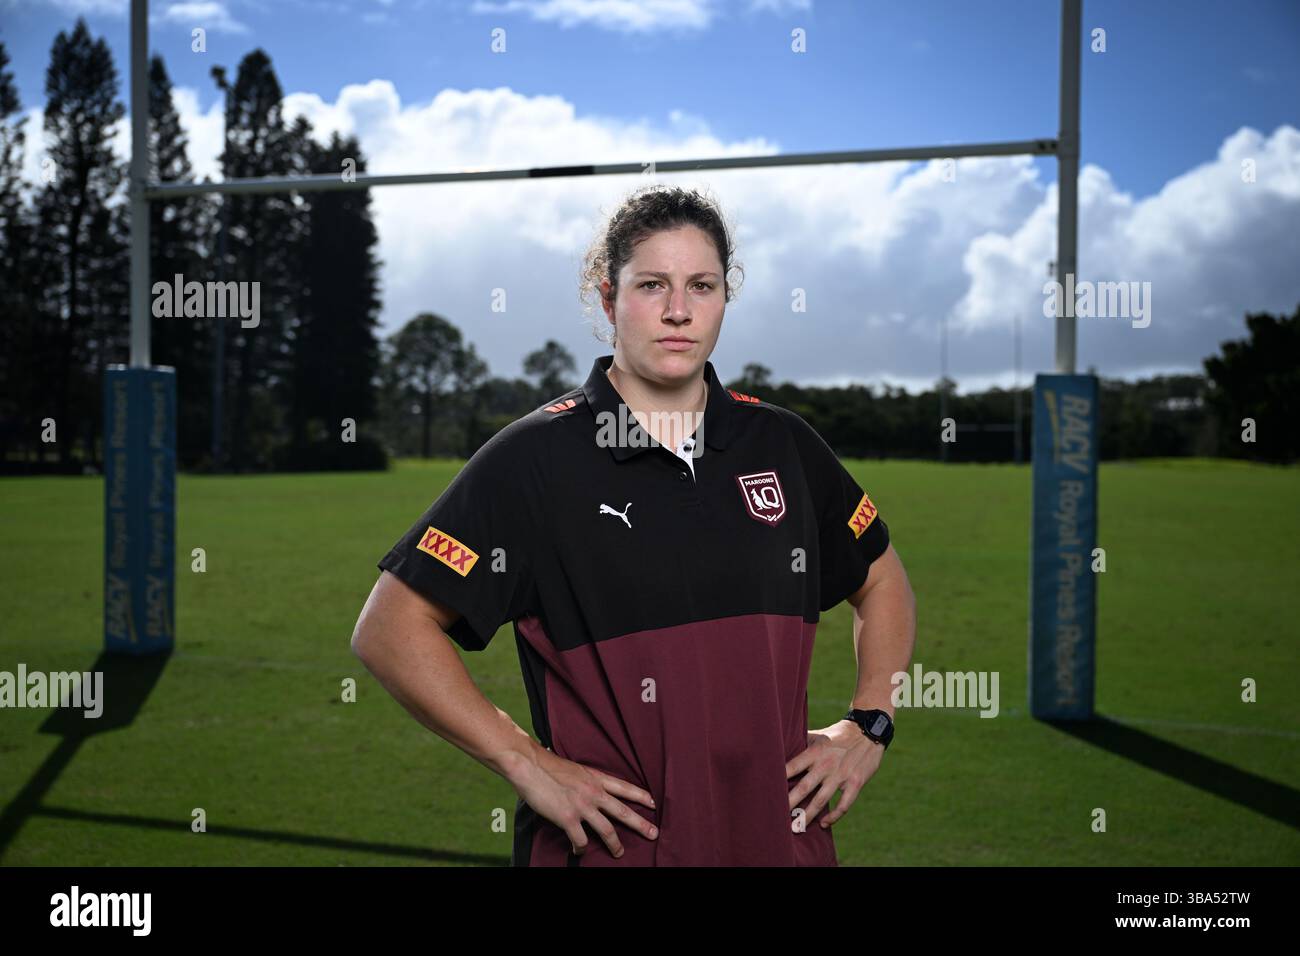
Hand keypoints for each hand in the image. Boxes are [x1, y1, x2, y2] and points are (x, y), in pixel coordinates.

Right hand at [508, 744, 658, 858]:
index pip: (624, 787)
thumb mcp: (575, 768)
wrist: (530, 765)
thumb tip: (590, 789)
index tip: (654, 803)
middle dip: (641, 824)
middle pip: (623, 811)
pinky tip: (579, 851)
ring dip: (615, 844)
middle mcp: (593, 792)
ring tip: (619, 853)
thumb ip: (587, 780)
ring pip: (607, 830)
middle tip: (654, 833)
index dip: (640, 796)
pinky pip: (581, 840)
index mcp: (595, 778)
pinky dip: (582, 848)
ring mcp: (582, 806)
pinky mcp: (568, 818)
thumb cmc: (548, 765)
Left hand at [785, 719, 885, 828]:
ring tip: (796, 828)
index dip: (779, 779)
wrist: (868, 732)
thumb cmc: (837, 735)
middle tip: (777, 817)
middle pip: (804, 787)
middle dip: (790, 803)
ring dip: (808, 815)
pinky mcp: (855, 783)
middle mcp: (826, 764)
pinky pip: (844, 805)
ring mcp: (841, 775)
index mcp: (815, 751)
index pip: (792, 767)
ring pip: (821, 800)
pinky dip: (833, 816)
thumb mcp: (818, 735)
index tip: (768, 792)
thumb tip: (779, 745)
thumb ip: (801, 743)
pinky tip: (823, 824)